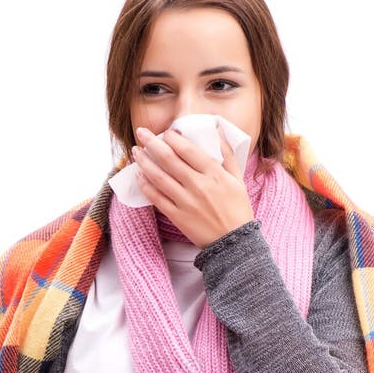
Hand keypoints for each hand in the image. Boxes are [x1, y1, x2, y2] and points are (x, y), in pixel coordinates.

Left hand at [131, 124, 253, 247]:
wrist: (233, 242)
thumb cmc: (237, 209)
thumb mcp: (238, 179)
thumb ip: (228, 154)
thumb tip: (219, 130)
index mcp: (214, 174)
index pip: (188, 150)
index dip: (173, 138)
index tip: (166, 132)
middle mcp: (198, 185)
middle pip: (169, 159)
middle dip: (152, 143)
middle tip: (141, 132)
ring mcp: (186, 202)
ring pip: (159, 177)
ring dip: (144, 162)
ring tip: (135, 152)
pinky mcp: (177, 217)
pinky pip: (157, 199)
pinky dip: (146, 186)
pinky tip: (138, 176)